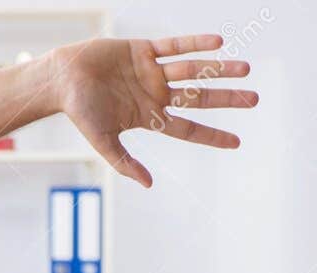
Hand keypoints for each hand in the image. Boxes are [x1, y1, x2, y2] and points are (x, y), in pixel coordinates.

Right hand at [51, 33, 257, 187]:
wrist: (63, 80)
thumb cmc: (80, 113)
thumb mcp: (103, 143)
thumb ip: (125, 163)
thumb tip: (149, 184)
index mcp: (149, 118)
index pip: (188, 129)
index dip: (212, 136)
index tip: (236, 143)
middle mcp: (156, 94)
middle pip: (199, 98)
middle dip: (226, 99)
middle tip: (253, 100)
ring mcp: (152, 71)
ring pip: (194, 70)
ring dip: (219, 69)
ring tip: (246, 69)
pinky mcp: (144, 49)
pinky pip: (175, 46)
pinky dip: (195, 43)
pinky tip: (218, 43)